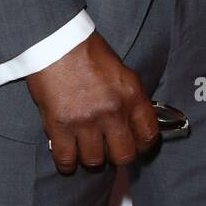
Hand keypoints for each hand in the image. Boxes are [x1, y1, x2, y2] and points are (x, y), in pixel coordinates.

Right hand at [25, 31, 159, 173]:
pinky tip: (68, 154)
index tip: (135, 145)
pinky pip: (66, 161)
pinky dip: (67, 162)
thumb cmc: (88, 53)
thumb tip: (134, 123)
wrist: (57, 42)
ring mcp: (86, 121)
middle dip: (117, 156)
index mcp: (132, 95)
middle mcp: (113, 111)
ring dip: (90, 158)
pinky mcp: (60, 127)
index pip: (149, 135)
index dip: (142, 145)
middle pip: (124, 156)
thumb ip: (130, 99)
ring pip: (95, 162)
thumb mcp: (121, 72)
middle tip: (109, 149)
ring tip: (86, 147)